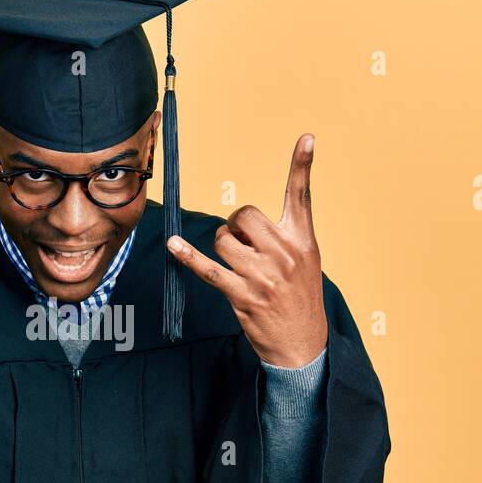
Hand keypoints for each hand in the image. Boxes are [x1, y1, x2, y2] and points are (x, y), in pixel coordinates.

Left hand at [166, 134, 326, 367]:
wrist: (303, 345)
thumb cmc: (299, 299)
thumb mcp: (304, 263)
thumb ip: (282, 237)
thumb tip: (242, 222)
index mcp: (303, 241)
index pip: (302, 196)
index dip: (302, 165)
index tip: (306, 137)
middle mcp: (285, 254)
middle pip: (244, 214)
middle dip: (235, 225)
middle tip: (243, 245)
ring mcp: (263, 275)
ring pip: (224, 240)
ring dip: (223, 248)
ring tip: (238, 266)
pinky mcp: (243, 295)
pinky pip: (209, 268)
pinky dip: (188, 256)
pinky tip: (174, 245)